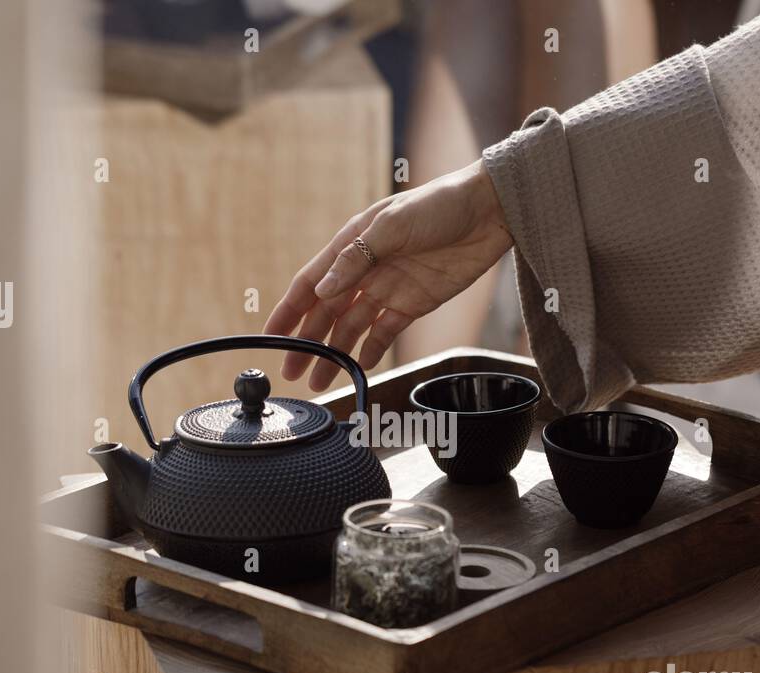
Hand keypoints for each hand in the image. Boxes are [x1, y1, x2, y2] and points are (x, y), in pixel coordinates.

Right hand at [263, 159, 512, 389]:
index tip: (270, 336)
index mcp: (352, 244)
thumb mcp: (393, 225)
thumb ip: (357, 259)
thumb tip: (322, 290)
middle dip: (307, 342)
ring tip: (320, 380)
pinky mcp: (413, 303)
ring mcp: (388, 288)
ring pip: (352, 327)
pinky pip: (385, 332)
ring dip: (335, 353)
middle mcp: (365, 269)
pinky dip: (371, 349)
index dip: (289, 310)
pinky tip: (358, 366)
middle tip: (291, 371)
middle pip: (326, 312)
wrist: (489, 211)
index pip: (311, 283)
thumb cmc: (440, 205)